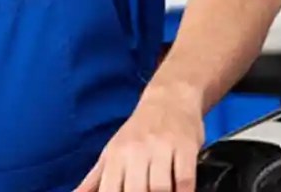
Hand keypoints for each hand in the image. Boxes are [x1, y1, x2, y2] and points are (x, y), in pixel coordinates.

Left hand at [74, 83, 204, 191]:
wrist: (169, 98)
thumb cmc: (137, 132)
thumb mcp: (112, 152)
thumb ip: (94, 180)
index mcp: (116, 155)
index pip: (110, 190)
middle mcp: (136, 151)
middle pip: (136, 190)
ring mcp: (162, 148)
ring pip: (161, 187)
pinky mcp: (185, 147)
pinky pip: (185, 179)